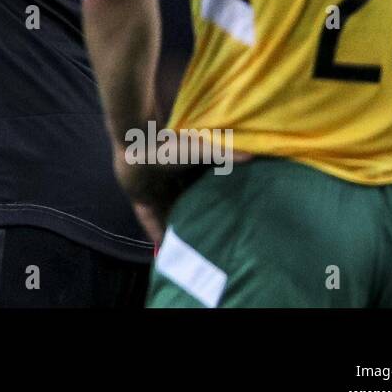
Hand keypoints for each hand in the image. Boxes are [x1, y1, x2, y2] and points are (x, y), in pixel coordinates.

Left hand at [111, 147, 246, 243]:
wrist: (138, 141)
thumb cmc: (170, 146)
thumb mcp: (201, 152)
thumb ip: (224, 156)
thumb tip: (253, 156)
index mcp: (182, 173)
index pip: (197, 192)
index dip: (207, 204)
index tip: (220, 218)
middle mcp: (168, 184)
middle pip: (182, 207)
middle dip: (191, 220)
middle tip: (206, 239)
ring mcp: (153, 193)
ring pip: (166, 217)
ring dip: (174, 230)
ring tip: (188, 250)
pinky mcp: (140, 200)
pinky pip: (148, 221)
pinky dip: (155, 233)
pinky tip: (163, 249)